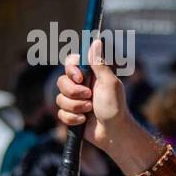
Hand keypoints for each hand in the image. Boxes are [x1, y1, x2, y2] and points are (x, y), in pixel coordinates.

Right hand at [55, 38, 130, 152]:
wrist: (113, 133)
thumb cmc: (116, 108)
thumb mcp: (109, 83)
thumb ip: (100, 64)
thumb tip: (96, 41)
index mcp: (91, 75)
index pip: (71, 62)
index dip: (71, 69)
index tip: (79, 77)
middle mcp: (81, 86)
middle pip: (61, 81)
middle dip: (74, 92)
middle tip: (89, 97)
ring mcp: (75, 100)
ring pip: (60, 98)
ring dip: (75, 106)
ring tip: (89, 111)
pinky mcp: (71, 114)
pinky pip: (60, 113)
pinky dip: (72, 118)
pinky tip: (83, 121)